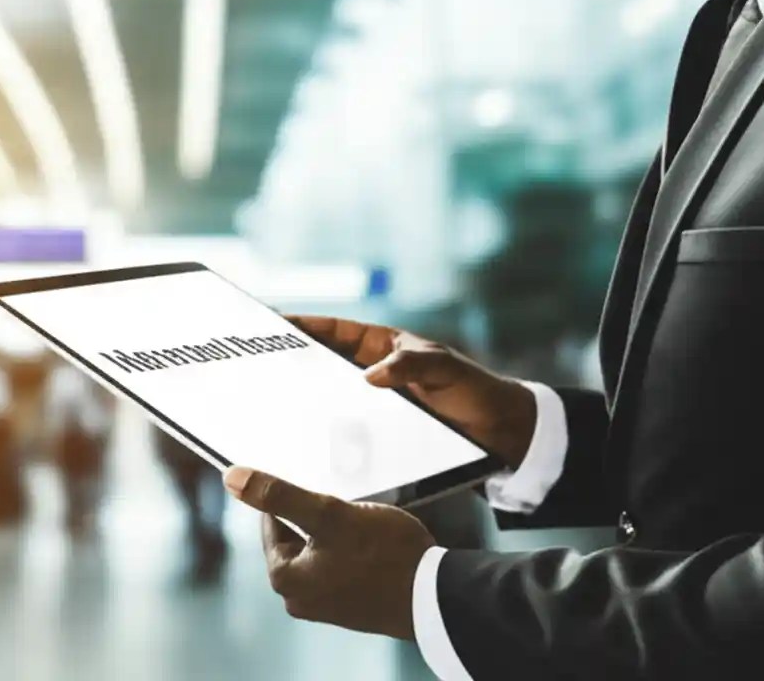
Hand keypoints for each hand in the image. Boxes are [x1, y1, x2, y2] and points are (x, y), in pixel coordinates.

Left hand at [224, 467, 434, 639]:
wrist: (435, 597)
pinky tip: (373, 548)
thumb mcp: (328, 514)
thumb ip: (280, 495)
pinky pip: (339, 568)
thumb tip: (231, 477)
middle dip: (319, 520)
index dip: (295, 501)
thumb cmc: (384, 555)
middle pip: (296, 538)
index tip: (320, 496)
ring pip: (319, 551)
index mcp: (285, 578)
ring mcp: (325, 607)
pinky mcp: (350, 608)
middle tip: (348, 515)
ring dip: (336, 535)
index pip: (272, 523)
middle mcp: (298, 599)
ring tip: (364, 530)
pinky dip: (351, 553)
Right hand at [289, 315, 536, 466]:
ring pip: (330, 396)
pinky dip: (326, 429)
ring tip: (273, 404)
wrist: (502, 435)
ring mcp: (375, 402)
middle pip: (324, 362)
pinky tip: (307, 439)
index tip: (273, 324)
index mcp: (385, 346)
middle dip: (294, 362)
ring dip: (306, 399)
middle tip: (261, 366)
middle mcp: (374, 372)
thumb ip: (411, 366)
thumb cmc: (475, 392)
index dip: (305, 325)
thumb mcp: (445, 370)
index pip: (336, 330)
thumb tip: (370, 376)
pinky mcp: (380, 431)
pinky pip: (346, 426)